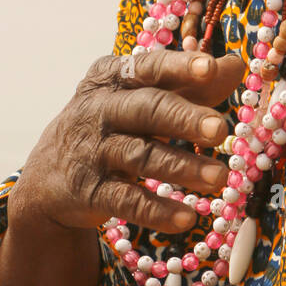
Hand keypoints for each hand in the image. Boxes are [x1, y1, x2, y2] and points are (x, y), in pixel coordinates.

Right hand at [8, 50, 242, 235]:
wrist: (49, 175)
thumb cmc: (112, 125)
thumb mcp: (141, 97)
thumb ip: (189, 84)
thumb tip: (236, 66)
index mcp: (114, 77)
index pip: (150, 66)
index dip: (180, 67)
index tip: (210, 68)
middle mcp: (100, 108)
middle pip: (147, 109)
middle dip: (185, 118)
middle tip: (221, 130)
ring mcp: (93, 150)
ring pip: (142, 156)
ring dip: (183, 168)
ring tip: (221, 178)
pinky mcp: (89, 191)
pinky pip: (126, 200)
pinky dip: (157, 210)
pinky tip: (187, 218)